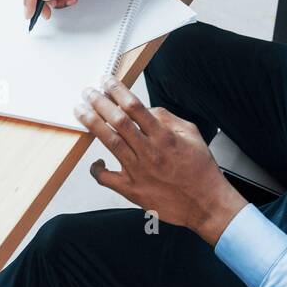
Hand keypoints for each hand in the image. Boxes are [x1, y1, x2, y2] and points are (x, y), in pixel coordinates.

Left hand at [75, 78, 246, 244]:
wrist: (205, 204)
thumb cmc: (200, 171)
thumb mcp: (192, 135)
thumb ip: (168, 119)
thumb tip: (147, 109)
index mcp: (165, 137)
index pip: (135, 107)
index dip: (118, 91)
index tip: (107, 82)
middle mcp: (150, 152)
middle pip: (118, 121)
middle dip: (100, 103)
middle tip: (88, 92)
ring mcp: (138, 172)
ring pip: (109, 142)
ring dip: (92, 124)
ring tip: (81, 111)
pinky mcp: (131, 190)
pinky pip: (106, 178)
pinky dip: (96, 169)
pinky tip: (96, 162)